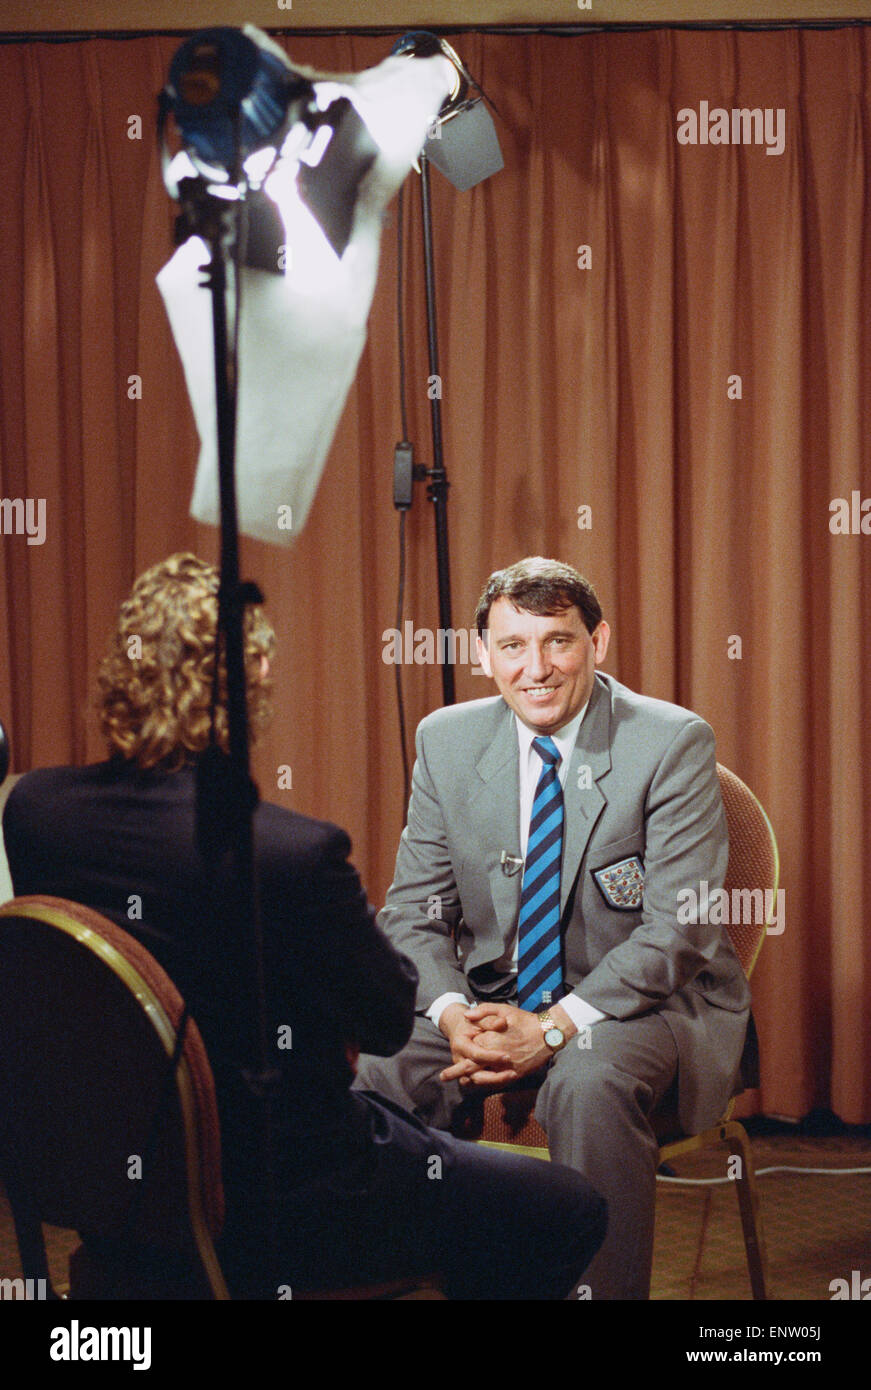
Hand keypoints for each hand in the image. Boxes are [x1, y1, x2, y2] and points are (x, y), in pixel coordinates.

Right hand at [438, 1003, 516, 1087]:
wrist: (459, 1028)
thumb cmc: (472, 1022)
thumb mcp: (479, 1017)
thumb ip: (489, 1019)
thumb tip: (501, 1023)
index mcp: (460, 1045)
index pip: (476, 1055)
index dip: (492, 1057)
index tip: (508, 1057)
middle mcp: (459, 1060)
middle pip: (475, 1075)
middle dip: (494, 1077)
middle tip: (513, 1074)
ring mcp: (463, 1069)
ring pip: (477, 1082)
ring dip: (494, 1082)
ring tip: (512, 1077)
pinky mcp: (469, 1074)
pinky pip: (479, 1084)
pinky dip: (492, 1084)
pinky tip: (507, 1079)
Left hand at [439, 1002, 563, 1086]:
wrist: (548, 1034)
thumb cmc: (524, 1020)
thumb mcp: (503, 1010)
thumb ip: (483, 1012)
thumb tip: (466, 1016)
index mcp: (489, 1040)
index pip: (469, 1048)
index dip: (462, 1049)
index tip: (454, 1049)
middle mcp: (494, 1057)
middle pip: (470, 1067)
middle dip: (455, 1071)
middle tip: (443, 1076)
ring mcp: (504, 1068)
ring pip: (482, 1078)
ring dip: (470, 1080)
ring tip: (460, 1082)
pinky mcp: (514, 1074)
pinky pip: (496, 1082)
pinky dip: (487, 1083)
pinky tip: (481, 1082)